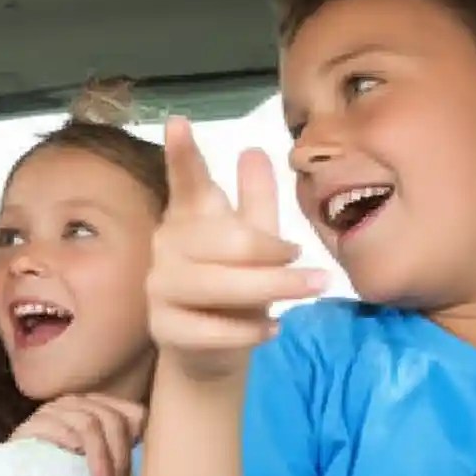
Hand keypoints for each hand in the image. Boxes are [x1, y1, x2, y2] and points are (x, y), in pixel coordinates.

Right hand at [10, 395, 146, 475]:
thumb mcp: (101, 467)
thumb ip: (123, 460)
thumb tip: (156, 472)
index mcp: (99, 410)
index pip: (133, 413)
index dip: (138, 440)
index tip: (136, 472)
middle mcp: (77, 404)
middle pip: (112, 419)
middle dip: (120, 453)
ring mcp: (53, 412)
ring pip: (89, 422)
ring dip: (100, 454)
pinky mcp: (31, 426)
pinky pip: (56, 426)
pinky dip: (69, 442)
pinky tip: (74, 458)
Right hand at [146, 116, 327, 381]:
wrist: (210, 353)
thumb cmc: (234, 288)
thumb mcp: (252, 241)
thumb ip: (255, 200)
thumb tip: (254, 150)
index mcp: (190, 217)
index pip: (185, 182)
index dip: (182, 154)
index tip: (179, 121)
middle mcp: (167, 247)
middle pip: (223, 241)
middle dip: (272, 254)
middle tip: (315, 268)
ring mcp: (160, 288)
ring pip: (216, 285)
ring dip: (270, 289)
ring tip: (310, 290)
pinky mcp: (163, 328)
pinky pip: (209, 328)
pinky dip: (246, 329)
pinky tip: (271, 328)